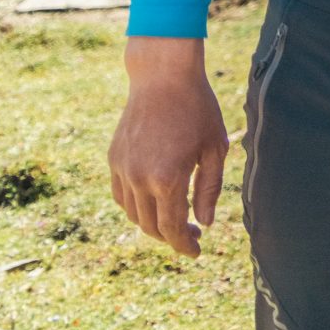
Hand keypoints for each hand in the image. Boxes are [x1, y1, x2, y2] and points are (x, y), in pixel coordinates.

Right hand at [110, 37, 228, 256]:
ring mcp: (122, 170)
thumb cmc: (198, 110)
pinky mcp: (114, 160)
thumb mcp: (215, 149)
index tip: (196, 251)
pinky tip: (155, 202)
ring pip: (133, 214)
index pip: (173, 228)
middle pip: (151, 226)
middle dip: (172, 237)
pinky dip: (136, 207)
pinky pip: (121, 196)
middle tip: (192, 235)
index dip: (184, 245)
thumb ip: (209, 189)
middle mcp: (139, 179)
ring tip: (176, 219)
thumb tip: (205, 223)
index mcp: (167, 179)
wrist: (162, 78)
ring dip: (153, 224)